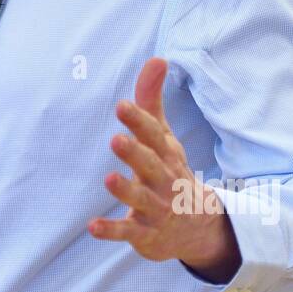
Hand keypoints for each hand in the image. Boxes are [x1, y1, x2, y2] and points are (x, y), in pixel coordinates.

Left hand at [88, 57, 240, 283]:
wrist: (200, 227)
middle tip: (116, 139)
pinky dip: (111, 231)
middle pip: (150, 165)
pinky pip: (128, 232)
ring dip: (126, 190)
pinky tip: (92, 226)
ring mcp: (156, 208)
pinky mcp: (145, 234)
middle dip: (135, 152)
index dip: (138, 120)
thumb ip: (152, 101)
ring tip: (109, 178)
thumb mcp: (164, 137)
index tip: (121, 105)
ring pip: (141, 199)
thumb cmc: (171, 171)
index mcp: (166, 154)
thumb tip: (156, 58)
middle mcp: (164, 180)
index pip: (153, 135)